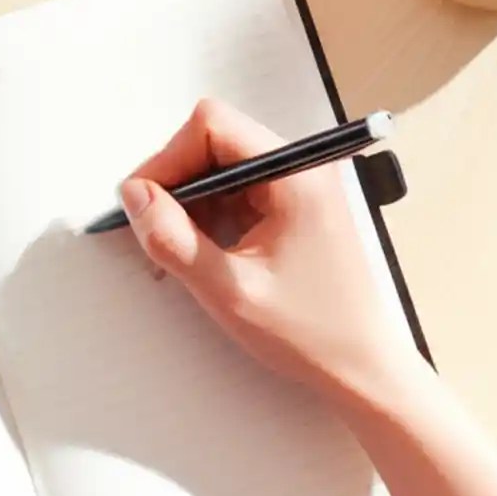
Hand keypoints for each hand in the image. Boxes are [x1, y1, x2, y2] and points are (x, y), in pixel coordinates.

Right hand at [119, 99, 421, 404]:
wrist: (363, 370)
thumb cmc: (308, 334)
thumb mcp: (228, 290)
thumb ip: (174, 239)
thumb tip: (134, 195)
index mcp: (295, 175)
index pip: (212, 126)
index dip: (168, 159)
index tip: (145, 204)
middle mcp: (301, 167)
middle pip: (214, 140)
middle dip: (177, 181)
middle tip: (156, 230)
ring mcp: (299, 185)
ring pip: (220, 165)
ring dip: (191, 201)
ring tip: (180, 249)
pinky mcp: (293, 206)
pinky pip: (236, 190)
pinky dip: (210, 214)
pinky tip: (204, 252)